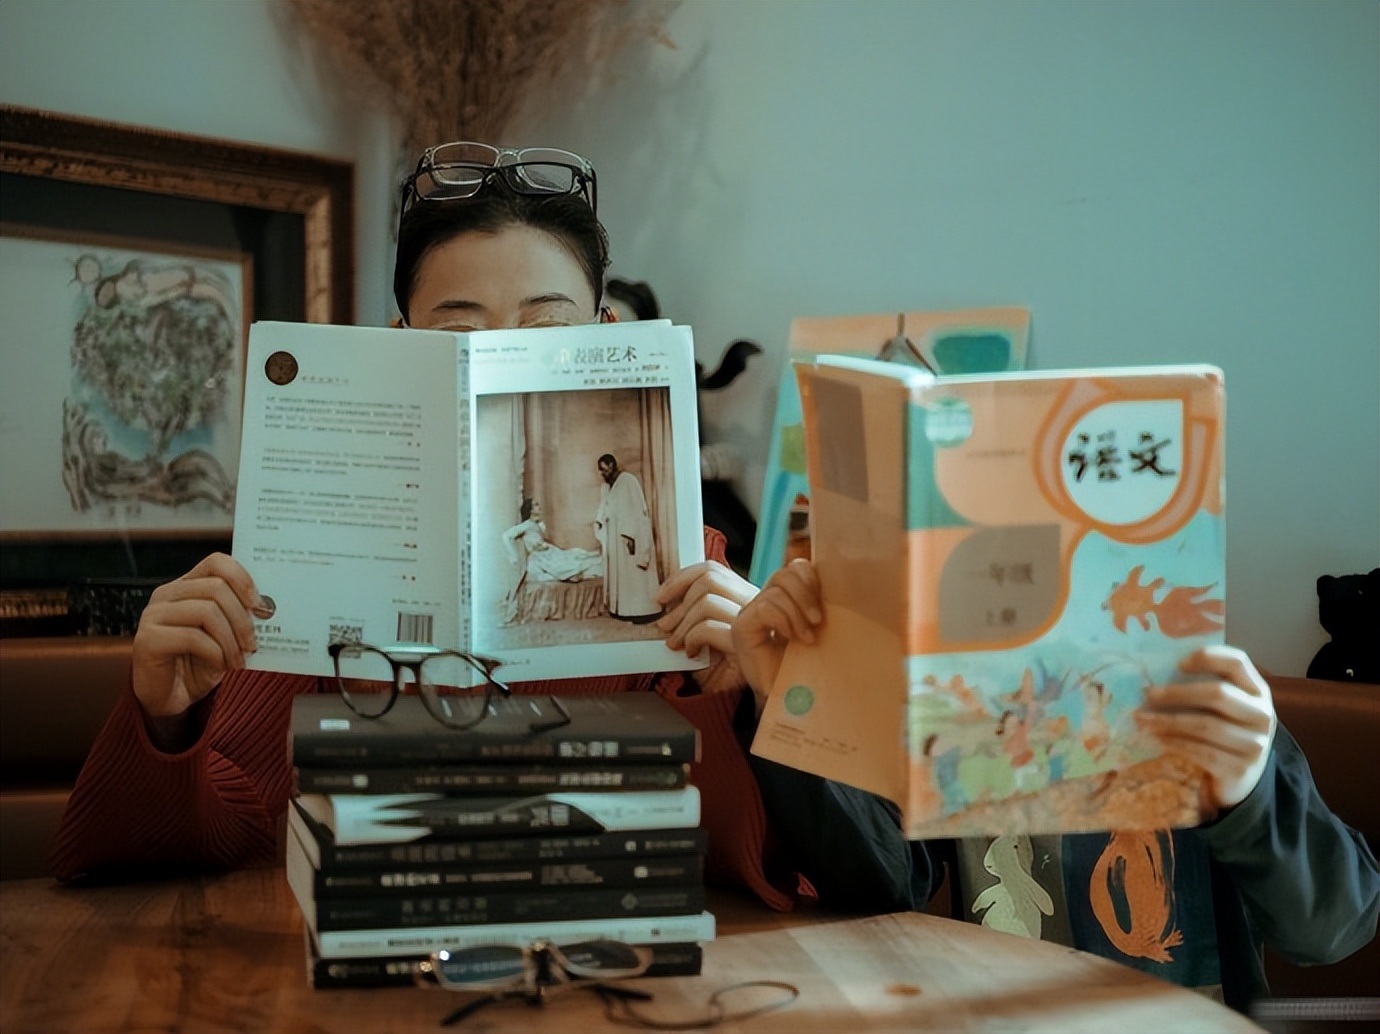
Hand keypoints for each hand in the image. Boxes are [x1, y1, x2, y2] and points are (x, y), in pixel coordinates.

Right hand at [131, 552, 269, 718]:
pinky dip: (215, 653)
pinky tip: (222, 666)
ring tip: (239, 660)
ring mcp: (153, 615)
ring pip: (207, 611)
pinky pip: (192, 637)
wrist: (170, 699)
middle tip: (253, 644)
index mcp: (187, 586)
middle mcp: (167, 595)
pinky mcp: (147, 640)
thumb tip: (268, 609)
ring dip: (230, 640)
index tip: (261, 606)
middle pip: (216, 588)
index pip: (217, 563)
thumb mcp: (225, 636)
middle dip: (242, 619)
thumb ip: (239, 617)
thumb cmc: (199, 664)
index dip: (243, 579)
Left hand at [655, 561, 758, 695]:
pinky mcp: (745, 643)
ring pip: (708, 601)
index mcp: (742, 596)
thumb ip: (691, 609)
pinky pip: (708, 627)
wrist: (732, 700)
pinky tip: (690, 653)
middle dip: (678, 600)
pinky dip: (691, 638)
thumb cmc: (717, 667)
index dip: (681, 578)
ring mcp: (752, 622)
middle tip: (664, 624)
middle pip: (710, 579)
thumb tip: (664, 596)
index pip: (713, 569)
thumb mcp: (700, 630)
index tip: (661, 596)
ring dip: (682, 623)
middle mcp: (752, 604)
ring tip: (675, 642)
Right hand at [729, 559, 823, 711]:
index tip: (826, 601)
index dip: (812, 578)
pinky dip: (784, 621)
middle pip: (786, 572)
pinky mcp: (742, 627)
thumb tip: (840, 585)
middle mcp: (765, 601)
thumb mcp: (818, 631)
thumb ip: (820, 607)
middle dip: (807, 593)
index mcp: (786, 599)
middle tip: (818, 619)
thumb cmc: (806, 669)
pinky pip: (765, 607)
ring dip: (797, 611)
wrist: (789, 701)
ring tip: (807, 636)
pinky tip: (791, 639)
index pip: (796, 568)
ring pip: (776, 588)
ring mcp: (751, 613)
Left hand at [1134, 644, 1276, 809]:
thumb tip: (1155, 671)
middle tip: (1147, 693)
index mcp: (1257, 691)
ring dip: (1168, 721)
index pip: (1237, 662)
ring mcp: (1255, 744)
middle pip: (1218, 694)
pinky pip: (1203, 752)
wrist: (1239, 777)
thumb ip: (1202, 687)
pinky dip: (1176, 743)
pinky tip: (1157, 738)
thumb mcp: (1222, 708)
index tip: (1177, 664)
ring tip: (1142, 719)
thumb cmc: (1222, 733)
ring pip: (1207, 725)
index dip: (1208, 657)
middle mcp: (1262, 715)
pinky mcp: (1241, 768)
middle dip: (1177, 693)